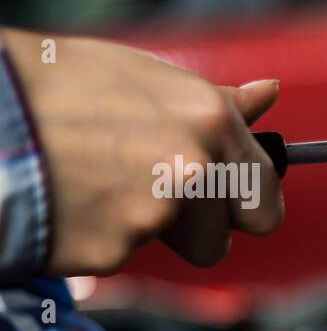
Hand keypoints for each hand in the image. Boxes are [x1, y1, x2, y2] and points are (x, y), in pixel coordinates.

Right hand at [0, 27, 283, 274]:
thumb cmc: (53, 85)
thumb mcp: (140, 75)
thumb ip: (214, 100)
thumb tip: (268, 95)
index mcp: (210, 119)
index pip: (267, 190)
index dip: (248, 200)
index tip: (232, 202)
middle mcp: (194, 168)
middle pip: (231, 233)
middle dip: (208, 228)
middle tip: (165, 202)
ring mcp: (155, 214)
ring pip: (180, 248)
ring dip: (152, 230)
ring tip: (100, 186)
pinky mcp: (113, 251)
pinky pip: (122, 255)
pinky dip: (100, 237)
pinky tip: (69, 202)